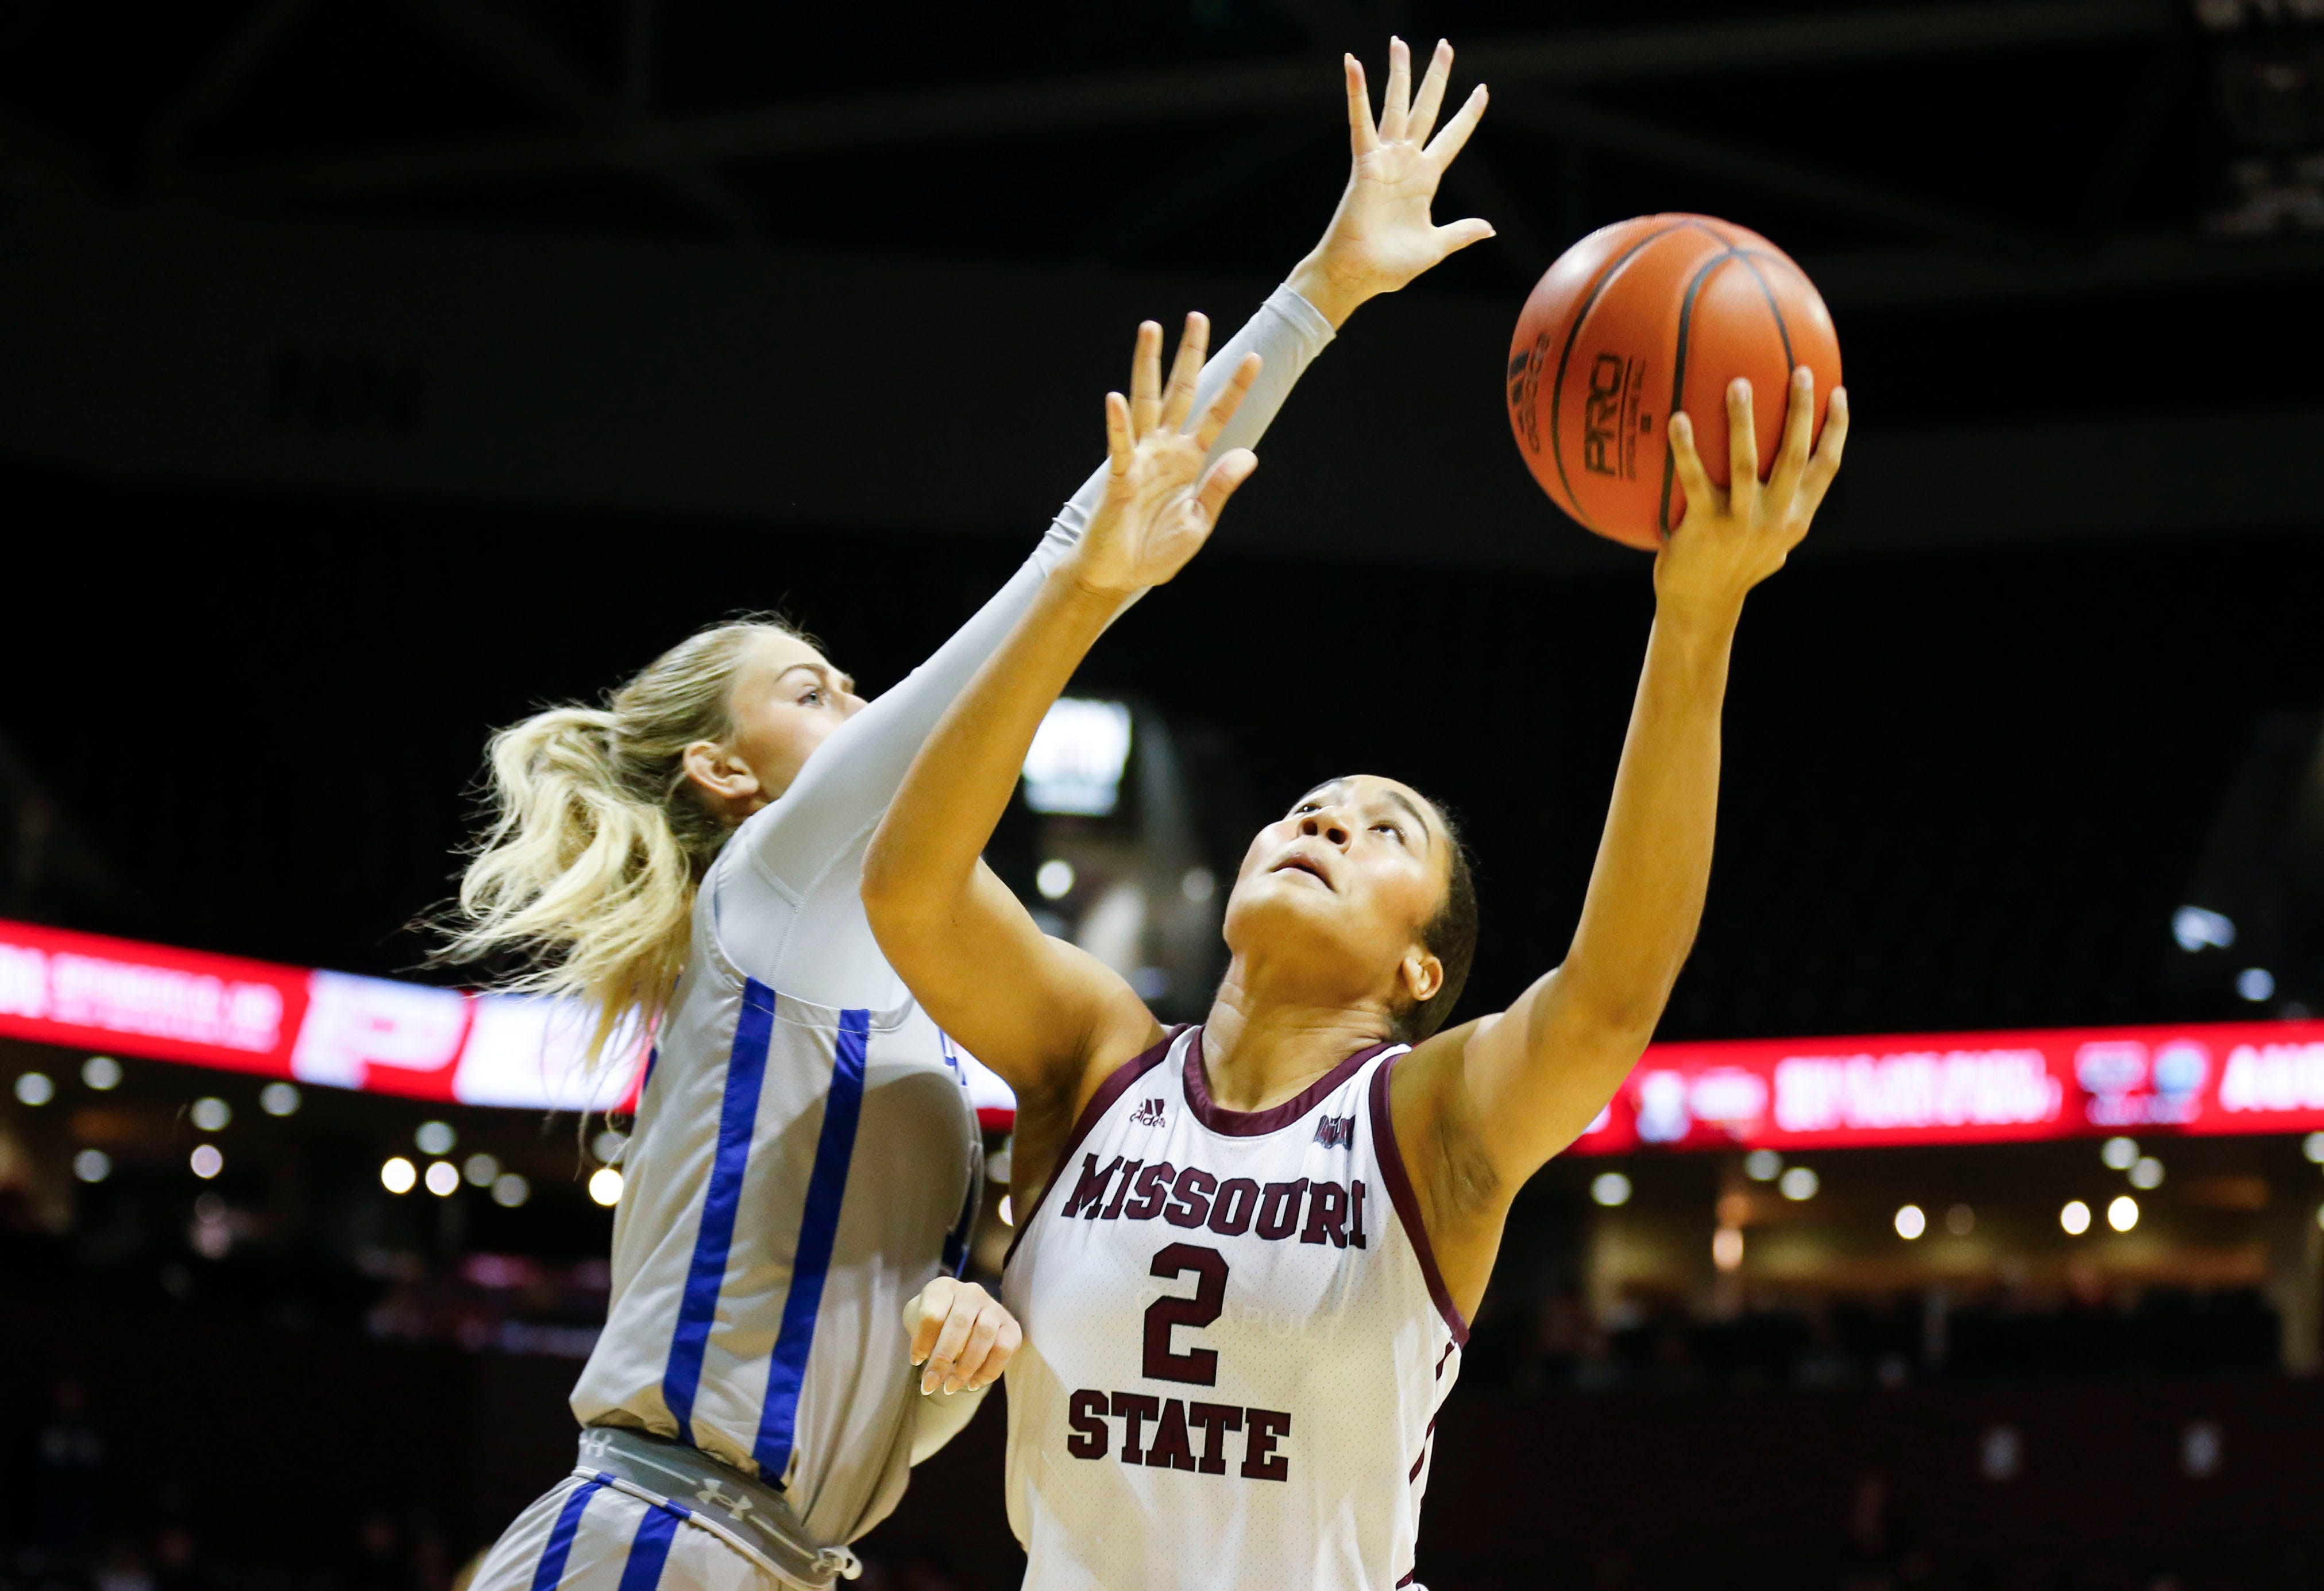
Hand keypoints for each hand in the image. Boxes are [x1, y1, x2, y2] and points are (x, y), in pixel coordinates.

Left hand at [903, 1276, 1021, 1394]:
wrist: (960, 1318)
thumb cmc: (935, 1321)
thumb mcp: (918, 1321)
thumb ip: (919, 1337)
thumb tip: (926, 1365)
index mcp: (944, 1287)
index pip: (932, 1314)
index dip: (922, 1342)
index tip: (916, 1361)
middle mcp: (971, 1292)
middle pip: (959, 1324)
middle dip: (943, 1360)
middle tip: (931, 1385)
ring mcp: (994, 1307)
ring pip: (984, 1335)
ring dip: (966, 1367)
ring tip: (950, 1387)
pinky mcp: (1011, 1326)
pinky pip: (1003, 1349)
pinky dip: (988, 1371)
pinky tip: (973, 1383)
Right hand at [1069, 313, 1260, 598]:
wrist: (1118, 576)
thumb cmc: (1154, 551)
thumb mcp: (1199, 521)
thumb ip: (1220, 486)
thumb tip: (1249, 454)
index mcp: (1188, 461)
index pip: (1217, 415)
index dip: (1236, 387)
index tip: (1256, 356)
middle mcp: (1164, 450)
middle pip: (1180, 392)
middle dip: (1189, 355)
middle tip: (1197, 317)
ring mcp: (1140, 459)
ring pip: (1145, 402)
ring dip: (1147, 366)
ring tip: (1151, 328)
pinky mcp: (1119, 478)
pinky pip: (1119, 446)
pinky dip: (1117, 424)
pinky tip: (1114, 398)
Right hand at [1288, 37, 1493, 327]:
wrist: (1357, 276)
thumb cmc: (1389, 266)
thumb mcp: (1435, 247)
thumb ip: (1460, 233)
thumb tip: (1489, 227)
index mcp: (1425, 180)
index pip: (1452, 138)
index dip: (1468, 115)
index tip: (1483, 90)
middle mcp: (1406, 163)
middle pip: (1426, 110)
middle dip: (1436, 78)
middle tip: (1446, 46)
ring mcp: (1385, 160)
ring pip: (1396, 107)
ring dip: (1399, 74)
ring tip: (1399, 42)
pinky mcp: (1364, 163)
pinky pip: (1360, 122)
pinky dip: (1357, 94)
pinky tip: (1354, 65)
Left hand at [1658, 368, 1849, 615]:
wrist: (1700, 608)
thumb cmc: (1730, 569)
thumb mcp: (1767, 544)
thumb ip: (1778, 511)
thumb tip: (1782, 475)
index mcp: (1795, 518)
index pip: (1826, 467)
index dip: (1836, 429)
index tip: (1839, 392)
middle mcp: (1775, 518)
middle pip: (1795, 455)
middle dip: (1801, 411)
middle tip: (1801, 371)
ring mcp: (1740, 523)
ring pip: (1746, 462)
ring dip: (1743, 421)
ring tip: (1738, 383)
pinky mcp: (1705, 527)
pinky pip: (1694, 478)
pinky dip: (1686, 447)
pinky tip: (1677, 418)